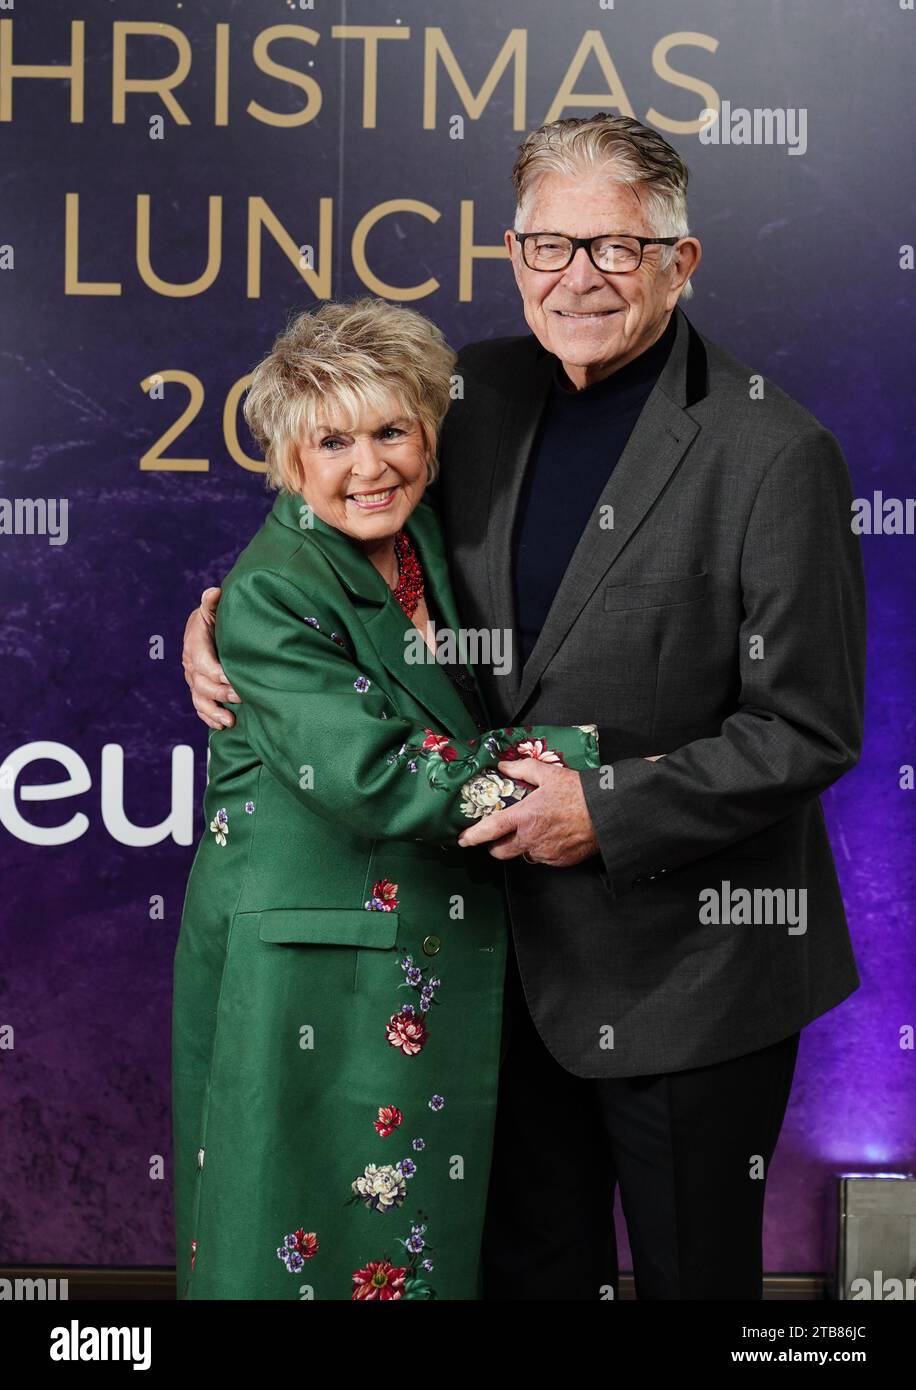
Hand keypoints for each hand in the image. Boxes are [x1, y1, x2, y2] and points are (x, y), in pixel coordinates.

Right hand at [182, 587, 240, 729]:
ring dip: (214, 712)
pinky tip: (222, 726)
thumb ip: (211, 602)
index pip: (202, 662)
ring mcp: (194, 680)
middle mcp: (191, 666)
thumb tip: (214, 592)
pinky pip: (200, 707)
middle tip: (241, 697)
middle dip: (221, 693)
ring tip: (229, 721)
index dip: (216, 672)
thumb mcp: (211, 608)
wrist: (204, 629)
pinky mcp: (199, 690)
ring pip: (199, 700)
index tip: (232, 677)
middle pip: (202, 684)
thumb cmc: (212, 618)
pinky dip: (209, 718)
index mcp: (194, 646)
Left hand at [456, 758, 599, 866]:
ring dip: (524, 846)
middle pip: (501, 852)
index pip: (491, 829)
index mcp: (525, 816)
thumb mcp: (549, 774)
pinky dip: (543, 850)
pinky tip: (553, 835)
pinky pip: (543, 858)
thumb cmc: (580, 792)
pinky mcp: (559, 861)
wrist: (608, 812)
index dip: (473, 836)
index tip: (463, 839)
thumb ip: (522, 769)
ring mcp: (545, 852)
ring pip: (524, 854)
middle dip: (496, 847)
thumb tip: (504, 766)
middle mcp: (531, 838)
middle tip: (500, 837)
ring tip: (537, 830)